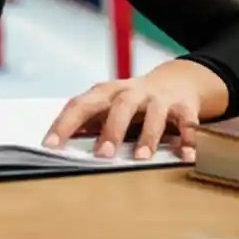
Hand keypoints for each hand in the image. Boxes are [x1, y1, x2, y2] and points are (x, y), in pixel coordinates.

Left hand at [42, 60, 222, 162]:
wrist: (176, 80)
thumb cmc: (134, 99)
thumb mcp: (109, 105)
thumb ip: (89, 121)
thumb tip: (60, 140)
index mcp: (107, 92)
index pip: (81, 105)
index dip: (64, 124)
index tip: (50, 145)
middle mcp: (132, 93)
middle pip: (120, 106)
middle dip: (111, 130)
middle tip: (102, 155)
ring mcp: (159, 99)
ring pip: (154, 114)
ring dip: (148, 136)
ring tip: (141, 159)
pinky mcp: (183, 107)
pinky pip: (187, 123)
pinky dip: (188, 140)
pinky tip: (186, 156)